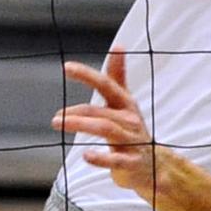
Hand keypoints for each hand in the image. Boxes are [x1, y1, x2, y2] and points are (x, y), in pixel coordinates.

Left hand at [51, 50, 172, 202]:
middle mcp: (129, 119)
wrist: (155, 164)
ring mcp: (132, 140)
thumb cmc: (132, 129)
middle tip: (55, 118)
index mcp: (125, 103)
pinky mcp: (132, 162)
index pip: (106, 84)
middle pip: (101, 111)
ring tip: (59, 124)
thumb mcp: (125, 101)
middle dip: (77, 113)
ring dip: (82, 126)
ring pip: (106, 129)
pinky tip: (86, 155)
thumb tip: (118, 45)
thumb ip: (118, 76)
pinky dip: (101, 158)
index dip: (87, 75)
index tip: (66, 67)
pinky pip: (116, 160)